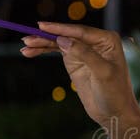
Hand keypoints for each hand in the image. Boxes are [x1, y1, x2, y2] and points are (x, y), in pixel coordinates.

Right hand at [20, 22, 139, 138]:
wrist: (114, 112)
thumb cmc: (114, 93)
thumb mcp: (102, 73)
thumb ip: (85, 54)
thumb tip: (62, 40)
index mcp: (107, 39)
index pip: (80, 31)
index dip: (60, 29)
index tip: (41, 26)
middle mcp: (95, 41)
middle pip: (67, 35)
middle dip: (46, 36)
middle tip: (26, 38)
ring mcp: (83, 49)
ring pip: (59, 42)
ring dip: (41, 43)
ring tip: (24, 46)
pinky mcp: (74, 60)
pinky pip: (56, 51)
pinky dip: (43, 51)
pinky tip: (29, 52)